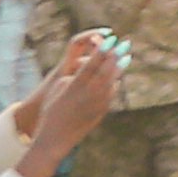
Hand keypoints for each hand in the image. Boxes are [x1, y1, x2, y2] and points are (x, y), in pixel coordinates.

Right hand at [31, 35, 125, 153]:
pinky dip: (115, 83)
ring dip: (120, 68)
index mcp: (75, 85)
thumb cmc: (51, 110)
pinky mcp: (102, 110)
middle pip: (107, 69)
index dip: (103, 49)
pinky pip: (111, 93)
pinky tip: (117, 77)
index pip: (92, 63)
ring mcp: (98, 102)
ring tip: (126, 57)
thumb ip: (73, 76)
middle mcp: (89, 92)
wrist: (55, 138)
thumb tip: (88, 69)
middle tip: (124, 44)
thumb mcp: (57, 89)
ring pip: (112, 81)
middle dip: (116, 55)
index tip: (111, 38)